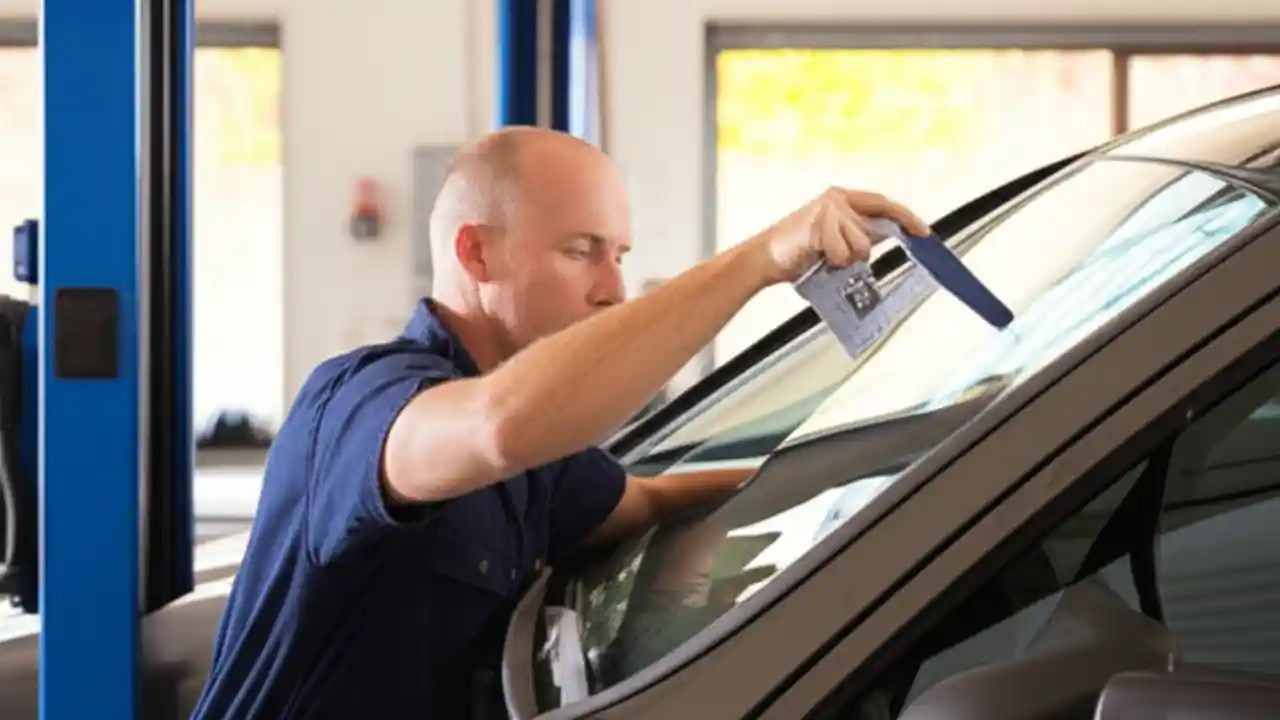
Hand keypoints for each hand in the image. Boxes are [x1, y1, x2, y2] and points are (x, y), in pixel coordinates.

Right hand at [744, 187, 931, 285]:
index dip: (906, 217)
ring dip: (845, 259)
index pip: (883, 204)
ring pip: (861, 245)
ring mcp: (830, 210)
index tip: (924, 232)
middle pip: (874, 228)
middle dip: (862, 250)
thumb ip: (859, 231)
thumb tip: (890, 233)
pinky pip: (844, 253)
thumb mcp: (835, 237)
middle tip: (843, 258)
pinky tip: (815, 257)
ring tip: (822, 257)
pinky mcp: (821, 224)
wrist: (765, 259)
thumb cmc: (800, 252)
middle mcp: (838, 198)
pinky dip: (832, 263)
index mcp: (842, 197)